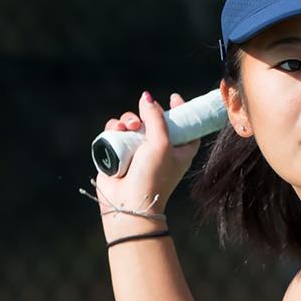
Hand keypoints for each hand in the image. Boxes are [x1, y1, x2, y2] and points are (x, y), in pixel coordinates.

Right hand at [90, 91, 202, 220]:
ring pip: (132, 124)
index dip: (181, 112)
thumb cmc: (152, 176)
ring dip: (128, 120)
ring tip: (127, 128)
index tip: (173, 98)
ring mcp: (138, 152)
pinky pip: (116, 132)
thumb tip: (147, 98)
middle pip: (154, 121)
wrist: (128, 202)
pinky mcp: (119, 153)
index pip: (185, 127)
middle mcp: (160, 150)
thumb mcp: (162, 144)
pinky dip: (114, 128)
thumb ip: (157, 118)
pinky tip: (115, 132)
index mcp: (179, 151)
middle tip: (141, 120)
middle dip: (146, 114)